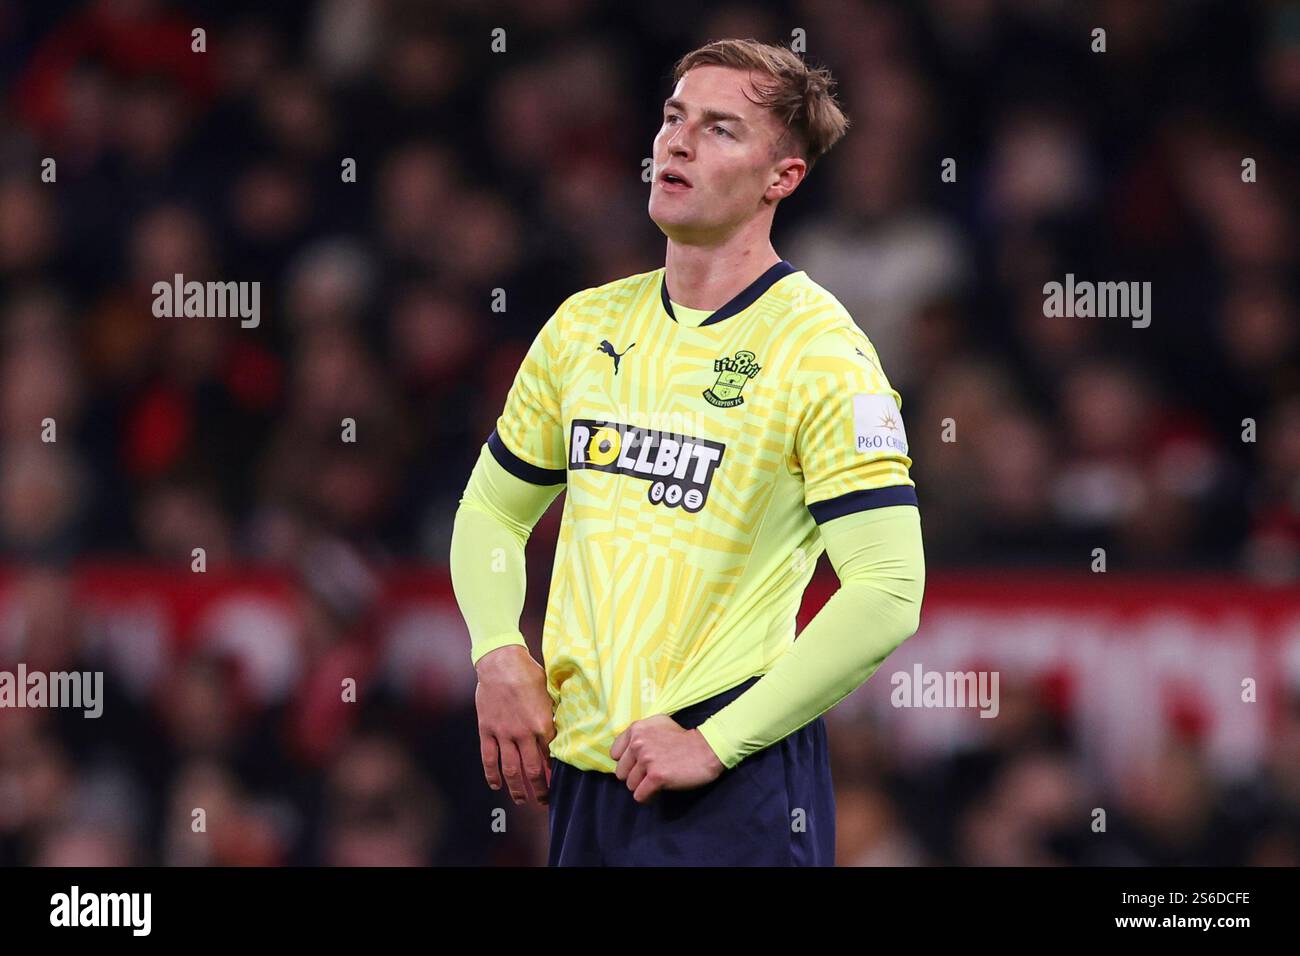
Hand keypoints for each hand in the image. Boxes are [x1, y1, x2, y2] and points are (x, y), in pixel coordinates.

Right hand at [475, 645, 555, 806]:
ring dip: (517, 788)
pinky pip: (489, 758)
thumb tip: (559, 731)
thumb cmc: (528, 673)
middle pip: (533, 769)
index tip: (557, 783)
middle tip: (544, 801)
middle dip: (540, 789)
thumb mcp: (548, 693)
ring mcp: (504, 733)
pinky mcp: (487, 730)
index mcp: (542, 724)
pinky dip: (492, 775)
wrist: (500, 662)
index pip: (551, 756)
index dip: (554, 772)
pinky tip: (496, 786)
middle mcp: (524, 733)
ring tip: (521, 800)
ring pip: (511, 769)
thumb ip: (551, 715)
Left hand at [610, 715, 725, 803]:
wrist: (707, 749)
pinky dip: (647, 797)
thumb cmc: (683, 739)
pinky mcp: (656, 776)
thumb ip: (639, 734)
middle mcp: (638, 742)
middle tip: (651, 774)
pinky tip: (658, 791)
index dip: (627, 762)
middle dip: (635, 776)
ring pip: (630, 785)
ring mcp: (647, 759)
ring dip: (643, 786)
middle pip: (621, 772)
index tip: (639, 763)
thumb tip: (622, 751)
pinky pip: (640, 796)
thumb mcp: (658, 725)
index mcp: (636, 729)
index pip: (614, 754)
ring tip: (657, 781)